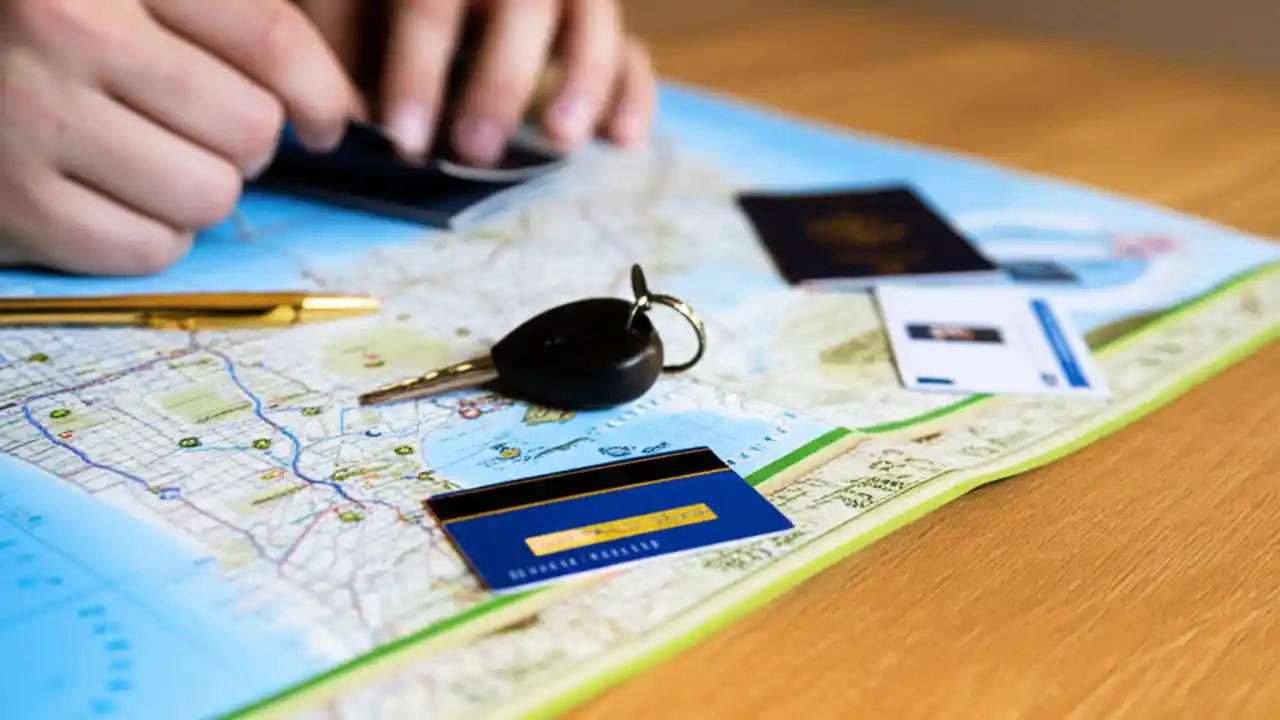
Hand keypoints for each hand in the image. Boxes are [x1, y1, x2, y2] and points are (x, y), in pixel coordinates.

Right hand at [0, 0, 362, 274]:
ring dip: (204, 190)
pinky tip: (120, 194)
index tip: (326, 122)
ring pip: (210, 197)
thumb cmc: (55, 22)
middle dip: (248, 142)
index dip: (322, 94)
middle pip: (249, 130)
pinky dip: (153, 235)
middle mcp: (67, 26)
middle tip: (205, 129)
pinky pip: (148, 250)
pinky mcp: (13, 200)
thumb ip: (234, 24)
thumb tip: (340, 109)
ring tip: (157, 158)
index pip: (269, 38)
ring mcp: (31, 116)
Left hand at [296, 0, 656, 164]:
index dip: (418, 69)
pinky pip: (633, 53)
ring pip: (593, 20)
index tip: (403, 136)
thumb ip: (341, 42)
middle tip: (475, 149)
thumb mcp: (354, 6)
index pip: (433, 3)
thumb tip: (342, 114)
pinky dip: (633, 95)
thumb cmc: (387, 8)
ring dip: (582, 80)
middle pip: (523, 6)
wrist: (454, 2)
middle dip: (499, 81)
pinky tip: (621, 140)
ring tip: (559, 139)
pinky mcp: (600, 27)